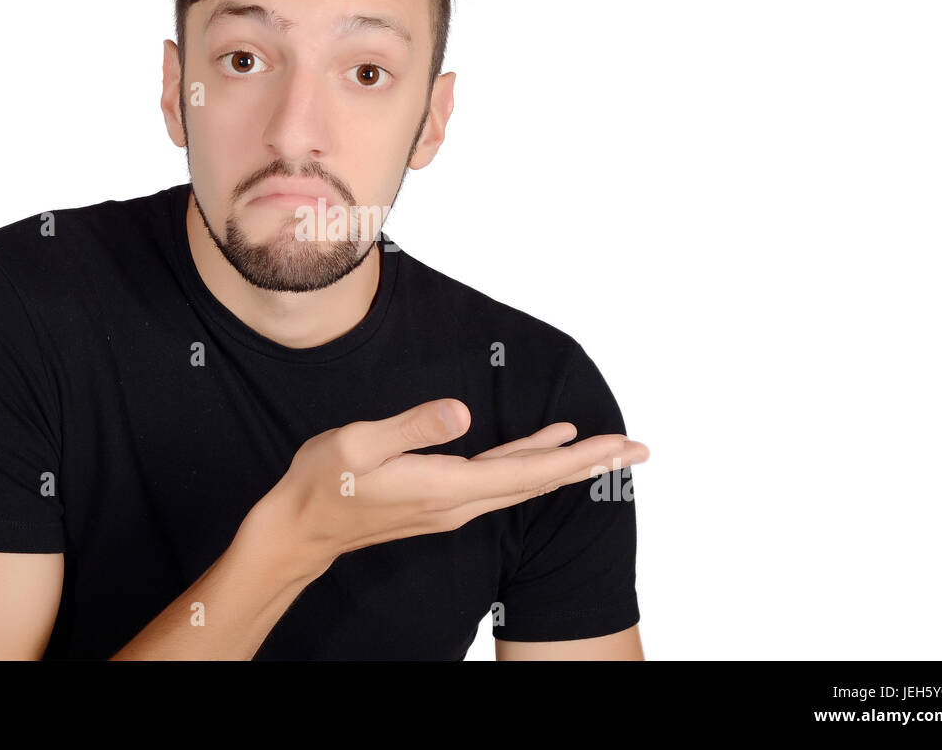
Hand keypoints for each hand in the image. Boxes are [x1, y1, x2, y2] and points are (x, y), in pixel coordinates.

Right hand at [253, 398, 648, 566]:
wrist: (302, 528)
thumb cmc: (325, 482)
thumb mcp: (359, 444)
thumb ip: (412, 427)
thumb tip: (461, 413)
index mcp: (446, 487)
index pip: (527, 471)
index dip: (577, 457)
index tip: (619, 446)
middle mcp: (459, 502)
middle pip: (539, 481)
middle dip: (591, 464)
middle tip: (639, 449)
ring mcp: (453, 505)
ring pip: (525, 482)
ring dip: (568, 465)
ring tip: (607, 448)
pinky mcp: (443, 500)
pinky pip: (503, 481)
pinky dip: (533, 464)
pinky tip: (545, 448)